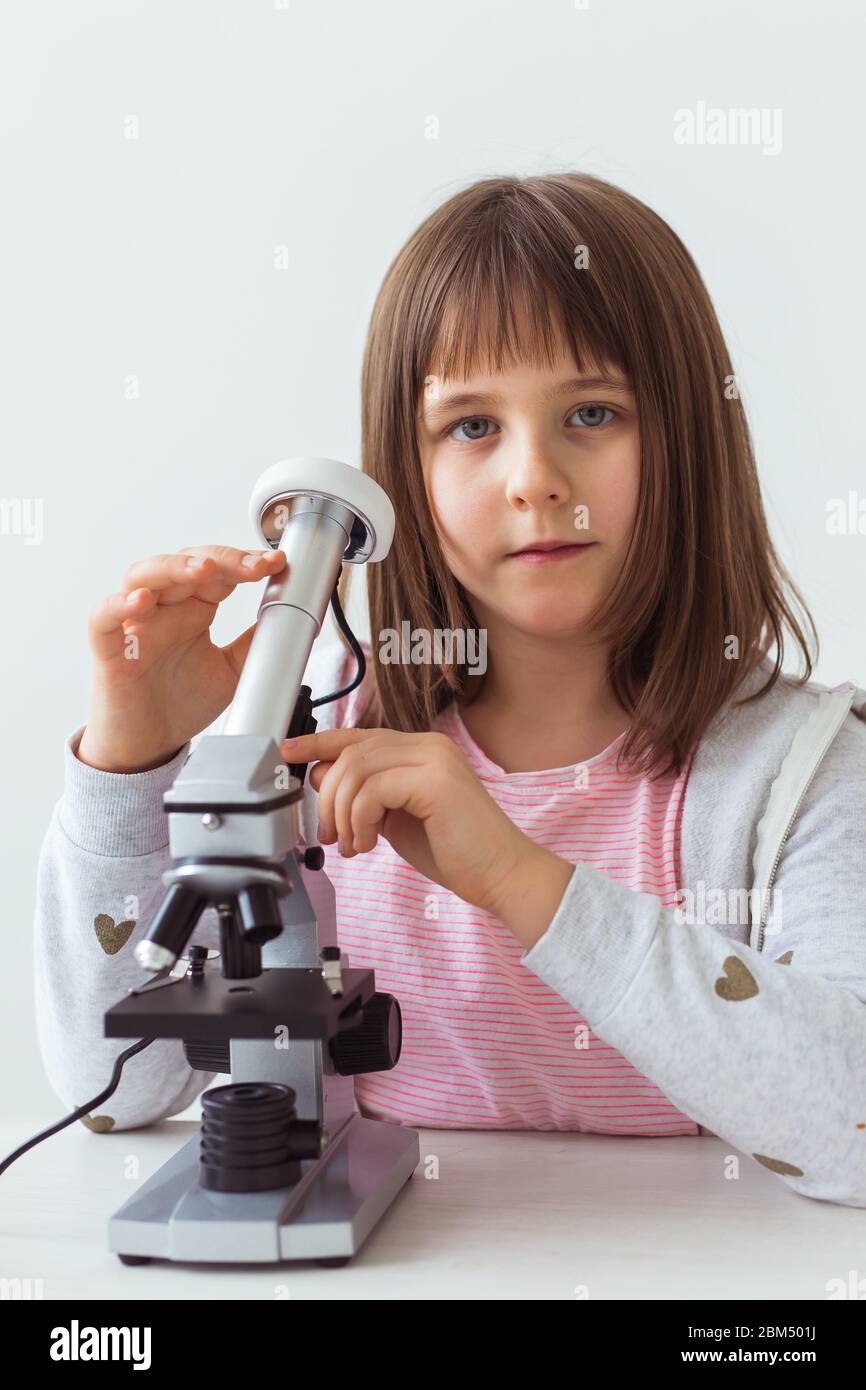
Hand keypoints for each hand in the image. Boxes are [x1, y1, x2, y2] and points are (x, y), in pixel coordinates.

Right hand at [79, 544, 286, 771]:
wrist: (150, 745)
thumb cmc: (182, 702)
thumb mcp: (233, 671)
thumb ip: (255, 644)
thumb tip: (290, 620)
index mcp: (195, 609)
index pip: (219, 571)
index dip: (245, 562)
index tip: (276, 563)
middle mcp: (165, 608)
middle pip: (185, 563)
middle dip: (220, 559)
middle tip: (253, 566)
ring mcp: (135, 624)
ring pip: (143, 576)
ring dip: (173, 567)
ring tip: (202, 570)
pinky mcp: (109, 650)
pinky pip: (103, 618)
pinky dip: (118, 604)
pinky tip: (140, 600)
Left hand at [281, 726, 544, 917]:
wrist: (501, 875)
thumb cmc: (456, 851)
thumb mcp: (395, 819)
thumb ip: (364, 796)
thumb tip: (321, 776)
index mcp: (421, 750)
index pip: (359, 737)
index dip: (319, 742)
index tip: (289, 753)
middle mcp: (429, 745)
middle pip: (351, 753)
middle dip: (328, 798)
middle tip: (330, 836)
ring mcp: (434, 759)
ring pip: (356, 771)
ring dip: (343, 814)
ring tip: (354, 845)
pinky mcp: (435, 780)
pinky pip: (372, 791)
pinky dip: (360, 820)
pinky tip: (371, 844)